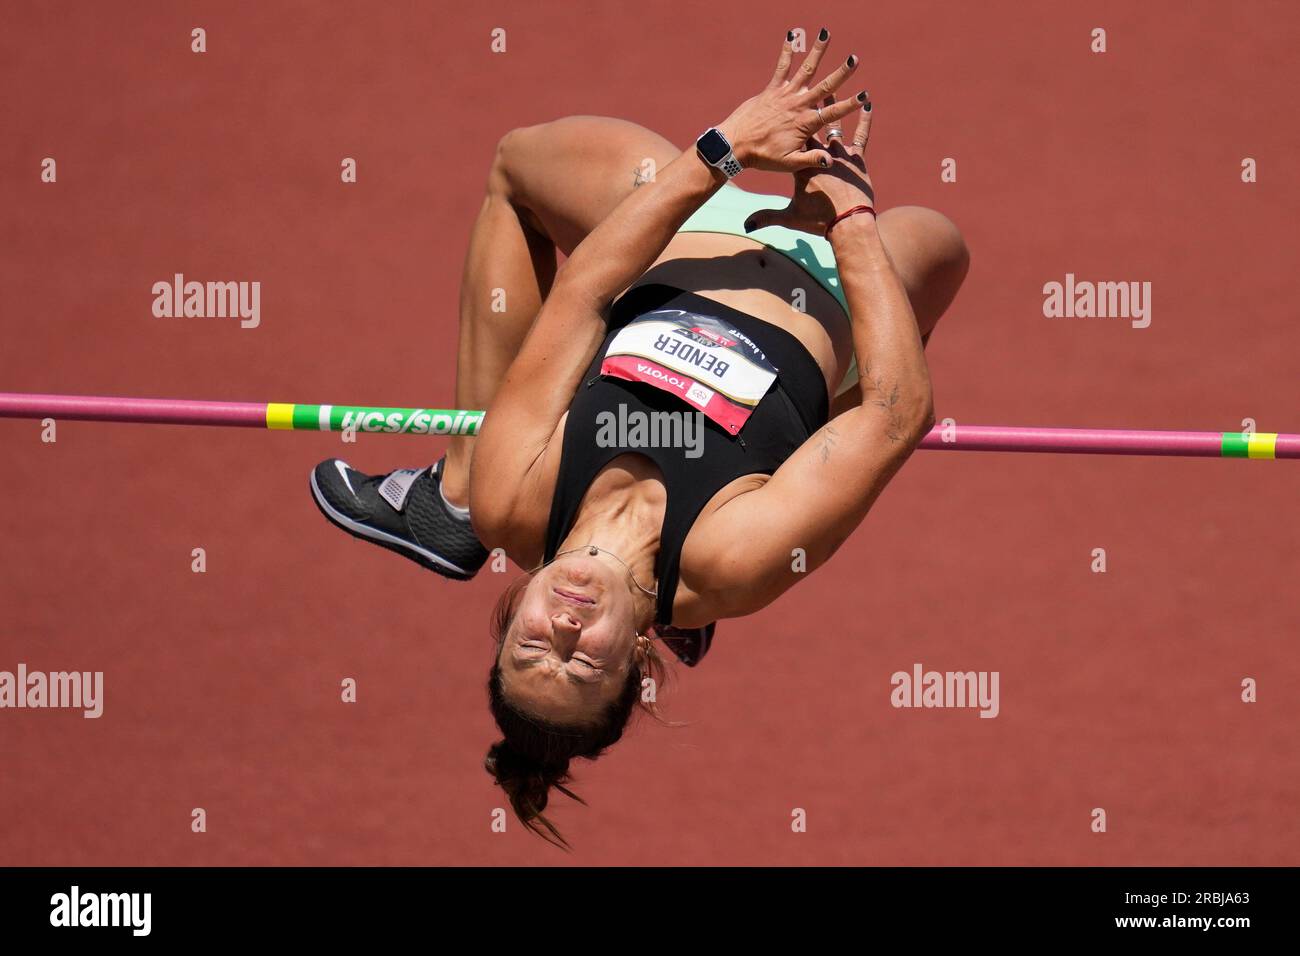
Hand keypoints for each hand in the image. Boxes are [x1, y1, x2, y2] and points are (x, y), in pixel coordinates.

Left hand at [717, 29, 867, 172]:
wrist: (735, 144)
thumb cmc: (762, 156)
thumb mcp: (788, 163)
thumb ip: (811, 159)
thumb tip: (831, 161)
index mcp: (805, 124)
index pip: (833, 113)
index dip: (850, 105)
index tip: (865, 95)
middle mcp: (797, 105)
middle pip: (825, 86)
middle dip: (841, 73)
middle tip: (855, 59)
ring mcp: (785, 95)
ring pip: (805, 70)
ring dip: (817, 51)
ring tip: (826, 34)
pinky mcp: (771, 89)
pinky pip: (781, 67)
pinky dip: (787, 52)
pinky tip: (791, 35)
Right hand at [743, 97, 875, 235]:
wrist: (847, 223)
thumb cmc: (818, 220)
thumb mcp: (789, 218)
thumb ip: (767, 217)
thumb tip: (746, 225)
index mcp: (801, 167)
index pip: (792, 145)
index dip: (785, 130)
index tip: (778, 114)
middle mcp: (819, 155)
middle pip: (811, 127)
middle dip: (807, 108)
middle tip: (806, 89)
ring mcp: (840, 155)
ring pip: (835, 125)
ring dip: (834, 105)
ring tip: (833, 87)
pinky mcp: (857, 159)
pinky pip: (861, 135)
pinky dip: (864, 120)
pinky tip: (867, 103)